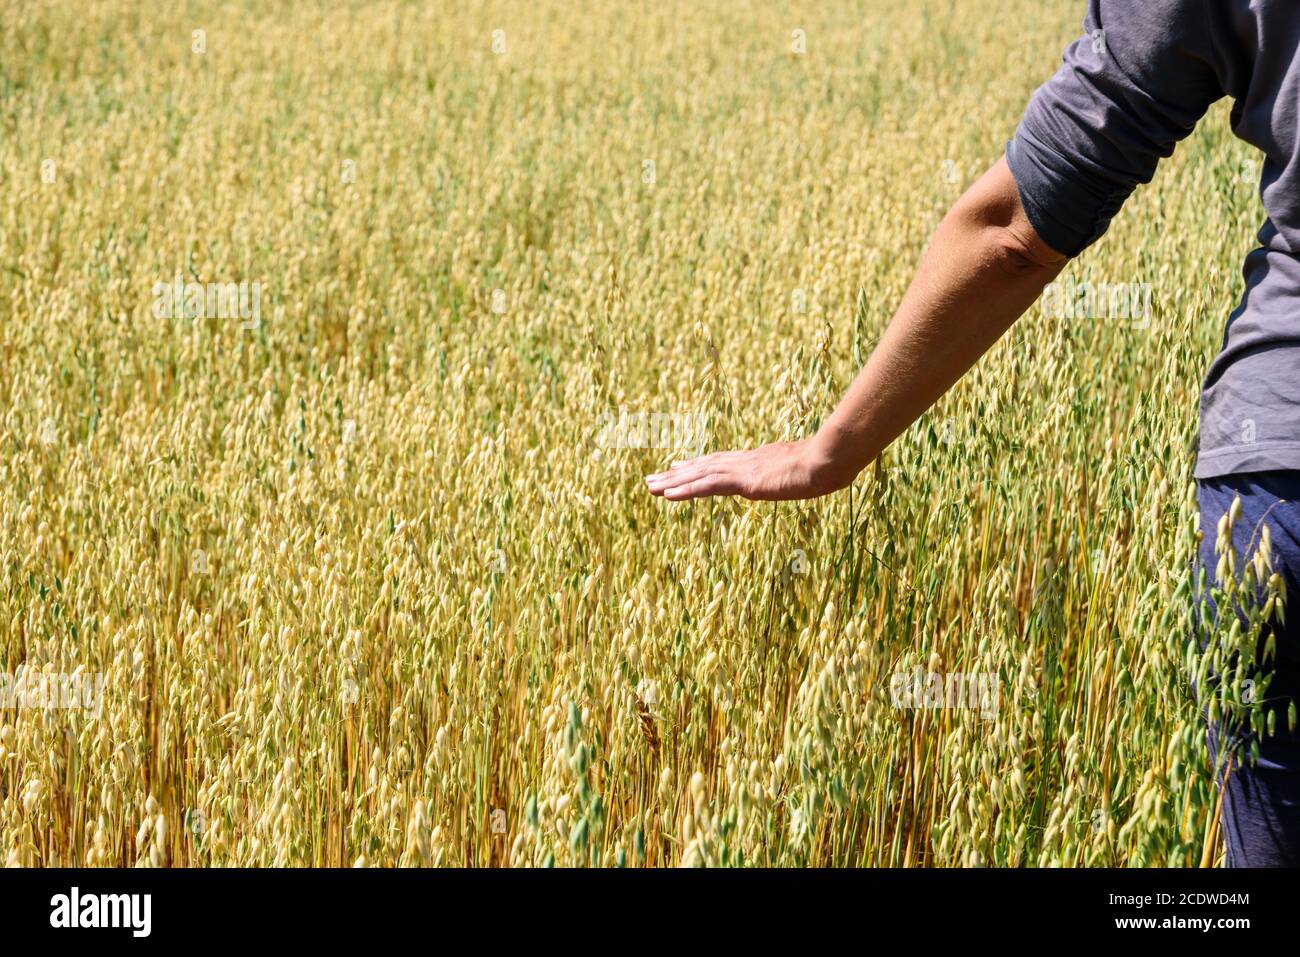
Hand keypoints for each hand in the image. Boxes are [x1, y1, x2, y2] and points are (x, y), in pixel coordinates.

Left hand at [644, 438, 850, 501]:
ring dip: (672, 483)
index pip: (719, 463)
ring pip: (698, 476)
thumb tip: (800, 474)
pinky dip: (686, 490)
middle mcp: (743, 462)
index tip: (678, 467)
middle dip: (675, 475)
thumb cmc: (825, 465)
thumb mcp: (804, 470)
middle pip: (702, 467)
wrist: (829, 460)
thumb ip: (794, 471)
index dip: (696, 465)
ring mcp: (742, 470)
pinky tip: (668, 495)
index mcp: (756, 460)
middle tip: (651, 480)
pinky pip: (708, 486)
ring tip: (650, 488)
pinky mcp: (743, 481)